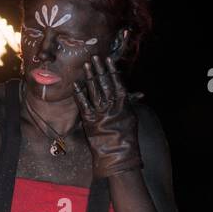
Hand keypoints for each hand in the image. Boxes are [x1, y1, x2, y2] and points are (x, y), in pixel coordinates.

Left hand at [72, 55, 142, 178]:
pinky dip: (80, 93)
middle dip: (98, 68)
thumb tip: (136, 94)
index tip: (108, 59)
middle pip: (104, 82)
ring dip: (89, 76)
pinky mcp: (89, 119)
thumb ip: (130, 104)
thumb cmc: (127, 137)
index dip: (111, 70)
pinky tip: (76, 83)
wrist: (118, 154)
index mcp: (123, 103)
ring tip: (86, 65)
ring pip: (94, 89)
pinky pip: (83, 103)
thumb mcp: (131, 118)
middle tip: (94, 57)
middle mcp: (111, 104)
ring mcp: (100, 111)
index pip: (117, 81)